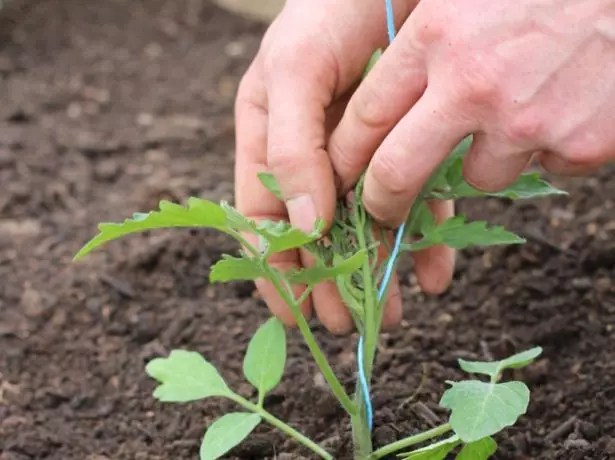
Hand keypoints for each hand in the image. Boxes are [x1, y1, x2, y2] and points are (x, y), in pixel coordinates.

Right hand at [234, 0, 455, 333]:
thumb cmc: (329, 11)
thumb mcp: (293, 73)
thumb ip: (289, 150)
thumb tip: (301, 228)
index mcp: (267, 141)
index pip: (262, 219)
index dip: (274, 269)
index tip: (293, 311)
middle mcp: (310, 156)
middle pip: (315, 234)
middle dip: (330, 283)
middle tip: (350, 324)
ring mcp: (359, 156)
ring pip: (365, 227)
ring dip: (378, 272)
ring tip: (394, 312)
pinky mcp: (406, 149)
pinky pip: (413, 201)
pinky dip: (423, 238)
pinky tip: (432, 271)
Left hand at [329, 0, 614, 226]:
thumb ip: (422, 35)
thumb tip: (378, 97)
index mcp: (436, 35)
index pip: (365, 117)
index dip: (345, 155)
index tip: (340, 173)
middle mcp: (474, 81)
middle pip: (397, 172)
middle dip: (382, 202)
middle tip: (381, 210)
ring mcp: (526, 118)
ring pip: (478, 178)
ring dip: (487, 158)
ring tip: (516, 111)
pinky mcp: (579, 143)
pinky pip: (543, 168)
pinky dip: (546, 149)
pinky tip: (563, 105)